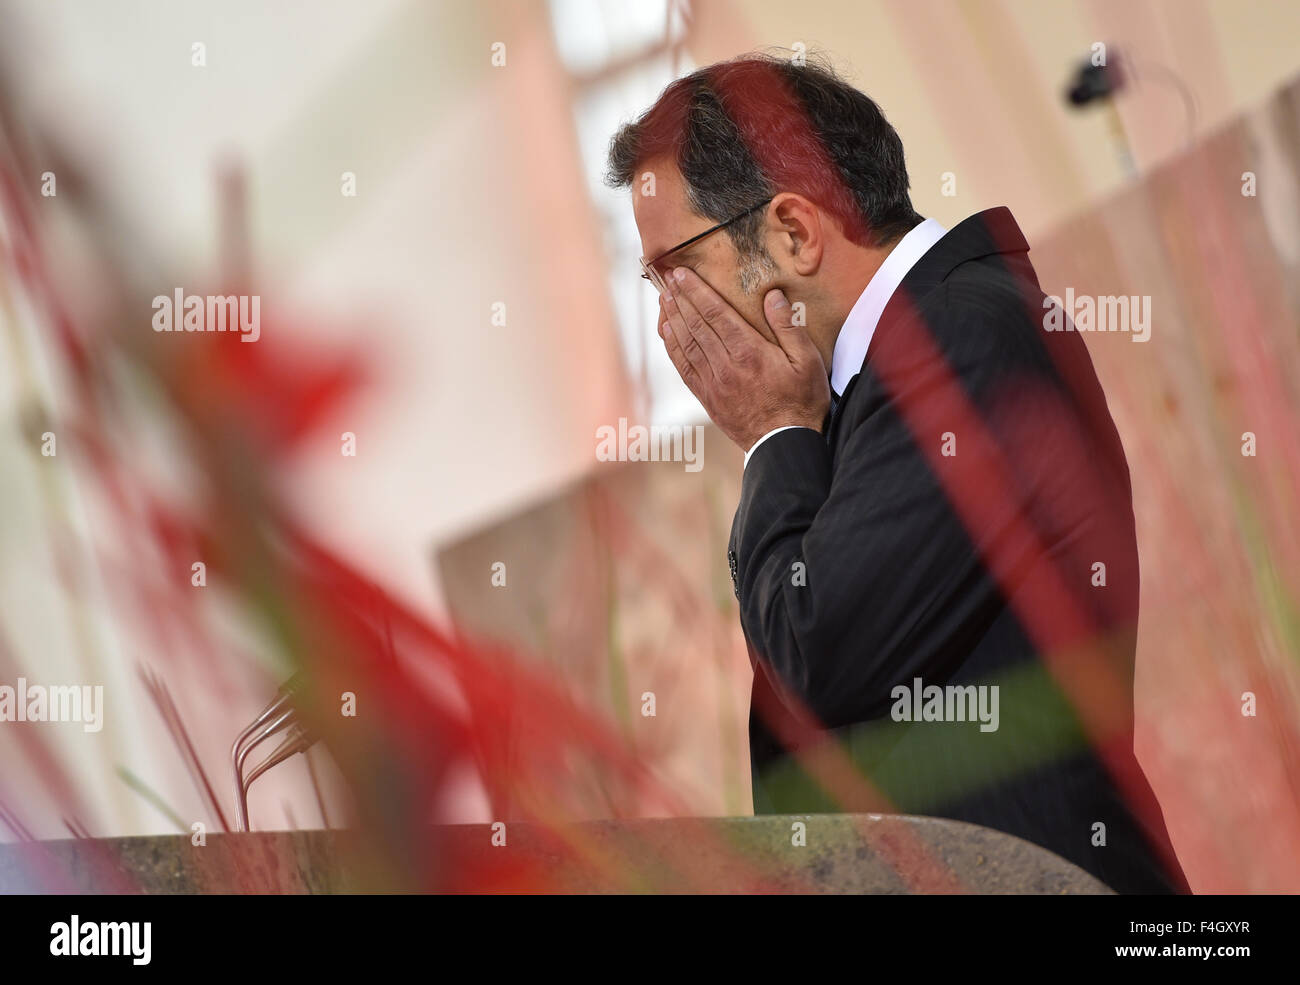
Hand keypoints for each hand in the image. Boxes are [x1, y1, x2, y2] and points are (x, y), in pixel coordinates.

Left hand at [659, 267, 829, 452]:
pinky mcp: (708, 398)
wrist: (784, 444)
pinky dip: (673, 348)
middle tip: (667, 279)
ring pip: (686, 344)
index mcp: (749, 351)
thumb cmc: (802, 402)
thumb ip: (789, 327)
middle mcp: (726, 365)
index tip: (682, 274)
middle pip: (696, 324)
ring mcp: (713, 383)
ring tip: (664, 299)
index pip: (715, 313)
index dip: (696, 291)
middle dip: (680, 298)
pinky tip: (667, 333)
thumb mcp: (807, 361)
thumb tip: (773, 296)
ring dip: (672, 319)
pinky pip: (684, 367)